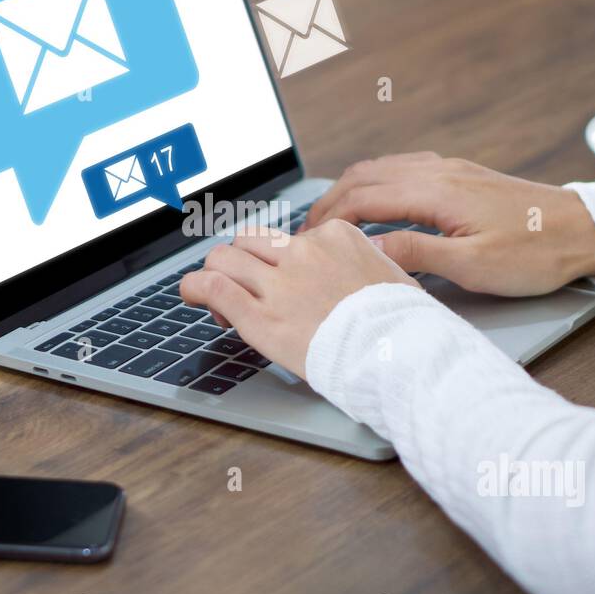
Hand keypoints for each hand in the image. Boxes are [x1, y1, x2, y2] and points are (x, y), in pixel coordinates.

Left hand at [179, 221, 418, 378]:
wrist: (402, 355)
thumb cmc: (403, 324)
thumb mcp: (392, 275)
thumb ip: (364, 263)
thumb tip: (359, 263)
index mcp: (335, 237)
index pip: (287, 238)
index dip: (275, 262)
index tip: (279, 284)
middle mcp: (303, 254)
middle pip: (249, 241)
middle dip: (241, 262)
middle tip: (245, 288)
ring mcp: (280, 285)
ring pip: (224, 258)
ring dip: (216, 273)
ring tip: (215, 295)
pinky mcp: (261, 318)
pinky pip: (213, 289)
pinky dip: (195, 288)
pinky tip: (191, 295)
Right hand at [303, 152, 594, 295]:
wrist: (586, 230)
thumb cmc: (536, 252)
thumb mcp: (473, 266)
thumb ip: (417, 254)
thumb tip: (369, 250)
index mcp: (436, 192)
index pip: (361, 200)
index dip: (326, 221)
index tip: (306, 244)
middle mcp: (438, 171)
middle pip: (363, 178)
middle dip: (327, 203)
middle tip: (306, 233)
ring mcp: (450, 169)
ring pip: (381, 168)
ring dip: (349, 191)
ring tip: (330, 219)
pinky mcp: (461, 174)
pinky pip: (403, 168)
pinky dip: (375, 183)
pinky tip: (375, 201)